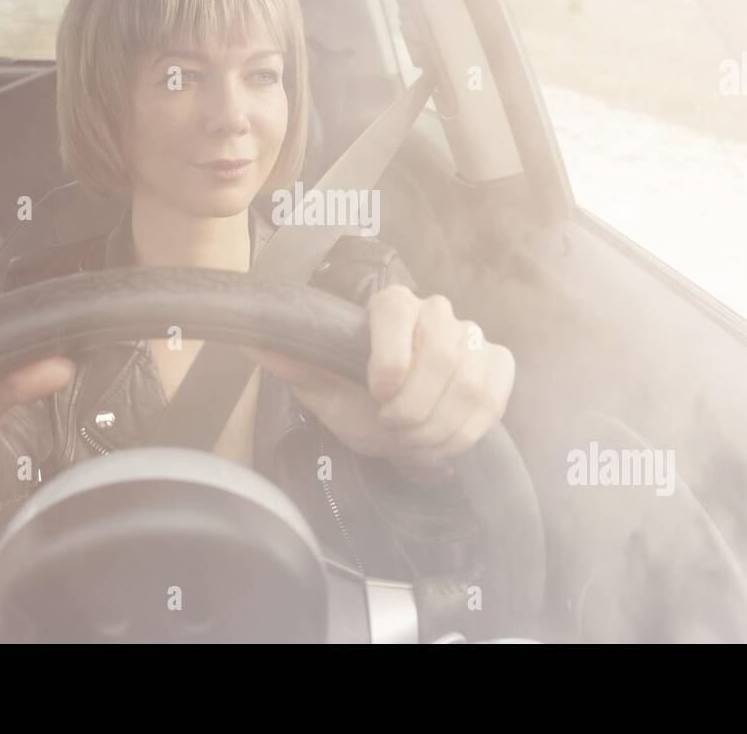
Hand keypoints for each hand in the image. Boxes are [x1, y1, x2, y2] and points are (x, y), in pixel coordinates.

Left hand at [243, 285, 514, 468]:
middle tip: (391, 428)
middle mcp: (435, 311)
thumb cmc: (357, 399)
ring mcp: (471, 336)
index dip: (391, 355)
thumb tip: (249, 338)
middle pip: (440, 352)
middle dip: (414, 407)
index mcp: (391, 306)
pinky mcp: (497, 362)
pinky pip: (495, 394)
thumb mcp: (321, 387)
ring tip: (413, 440)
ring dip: (439, 426)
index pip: (396, 311)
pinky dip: (468, 428)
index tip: (379, 395)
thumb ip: (293, 361)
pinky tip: (445, 438)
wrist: (397, 422)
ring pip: (469, 382)